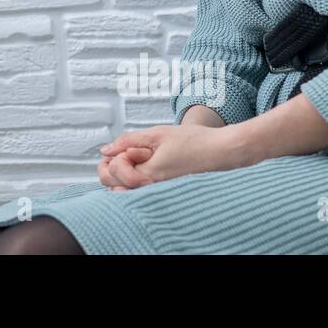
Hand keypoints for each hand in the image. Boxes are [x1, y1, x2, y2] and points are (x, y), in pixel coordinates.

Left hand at [98, 125, 246, 188]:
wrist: (221, 153)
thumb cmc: (194, 141)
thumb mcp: (158, 134)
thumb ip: (128, 141)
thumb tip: (105, 150)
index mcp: (148, 174)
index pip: (113, 172)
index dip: (116, 155)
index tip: (130, 147)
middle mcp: (151, 189)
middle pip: (112, 186)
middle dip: (112, 166)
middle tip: (128, 152)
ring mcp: (157, 194)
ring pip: (123, 191)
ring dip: (122, 175)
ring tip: (138, 158)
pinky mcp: (162, 193)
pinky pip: (137, 192)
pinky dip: (132, 181)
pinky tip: (144, 166)